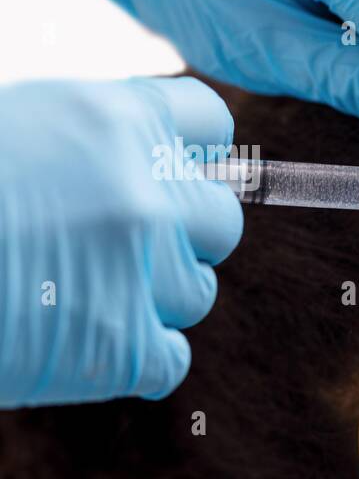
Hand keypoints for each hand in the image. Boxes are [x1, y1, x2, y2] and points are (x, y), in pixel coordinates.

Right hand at [0, 78, 241, 406]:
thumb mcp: (17, 130)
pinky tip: (71, 339)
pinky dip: (131, 358)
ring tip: (70, 292)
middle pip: (218, 219)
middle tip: (114, 247)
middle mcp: (145, 194)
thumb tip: (163, 169)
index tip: (167, 174)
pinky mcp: (123, 350)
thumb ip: (93, 145)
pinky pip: (169, 358)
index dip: (189, 154)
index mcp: (113, 120)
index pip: (207, 125)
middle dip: (178, 234)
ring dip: (149, 297)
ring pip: (194, 291)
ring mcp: (141, 275)